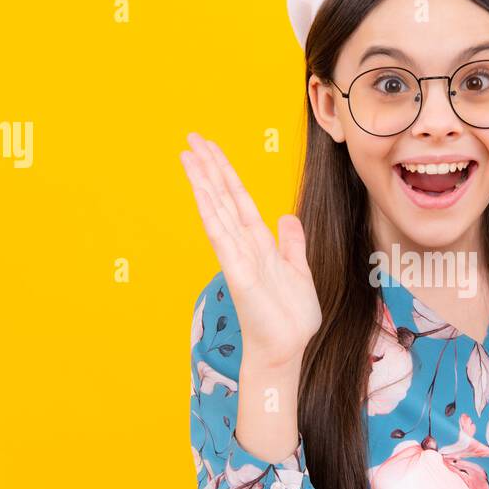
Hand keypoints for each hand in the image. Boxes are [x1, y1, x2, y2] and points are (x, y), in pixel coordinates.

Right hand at [181, 133, 321, 368]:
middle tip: (191, 138)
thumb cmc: (290, 318)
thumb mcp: (300, 271)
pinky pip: (222, 238)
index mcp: (259, 243)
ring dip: (204, 183)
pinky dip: (212, 215)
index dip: (226, 173)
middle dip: (209, 168)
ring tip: (188, 155)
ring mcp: (238, 258)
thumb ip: (292, 244)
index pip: (239, 200)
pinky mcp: (238, 273)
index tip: (211, 149)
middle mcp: (244, 246)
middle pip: (224, 198)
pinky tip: (202, 194)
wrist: (287, 350)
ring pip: (217, 212)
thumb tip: (286, 217)